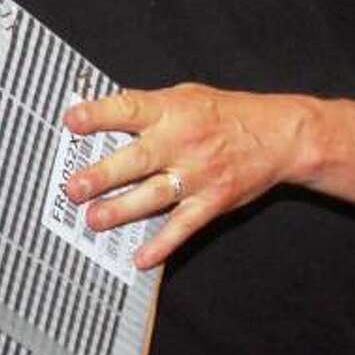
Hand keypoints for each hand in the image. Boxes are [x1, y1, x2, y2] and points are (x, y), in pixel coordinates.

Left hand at [61, 84, 315, 268]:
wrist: (281, 136)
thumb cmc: (224, 115)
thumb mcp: (184, 96)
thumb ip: (145, 108)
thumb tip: (98, 118)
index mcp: (172, 110)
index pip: (129, 109)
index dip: (99, 114)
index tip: (72, 121)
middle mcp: (183, 142)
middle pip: (137, 159)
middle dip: (103, 175)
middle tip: (74, 188)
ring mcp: (198, 174)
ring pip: (155, 195)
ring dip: (122, 209)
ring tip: (94, 219)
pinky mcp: (212, 201)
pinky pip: (184, 226)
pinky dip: (163, 244)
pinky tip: (141, 258)